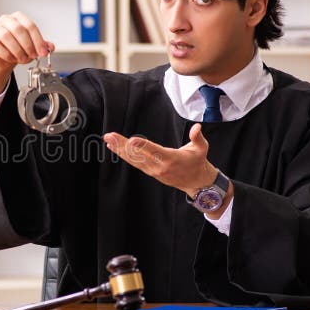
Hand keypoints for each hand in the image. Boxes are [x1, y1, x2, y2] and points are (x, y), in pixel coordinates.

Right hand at [0, 12, 53, 96]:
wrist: (4, 58)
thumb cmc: (18, 48)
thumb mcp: (32, 46)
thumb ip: (42, 46)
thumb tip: (50, 47)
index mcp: (18, 18)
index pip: (30, 26)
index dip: (38, 40)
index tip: (43, 52)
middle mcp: (6, 20)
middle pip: (18, 29)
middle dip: (28, 45)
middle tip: (33, 56)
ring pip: (6, 36)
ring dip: (17, 50)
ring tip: (23, 59)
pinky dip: (6, 54)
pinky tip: (11, 59)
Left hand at [103, 123, 219, 198]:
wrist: (196, 182)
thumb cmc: (197, 162)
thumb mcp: (201, 148)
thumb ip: (197, 137)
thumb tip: (197, 127)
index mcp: (171, 158)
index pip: (155, 151)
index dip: (143, 145)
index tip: (131, 140)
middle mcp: (160, 166)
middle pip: (138, 155)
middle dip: (123, 145)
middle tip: (110, 136)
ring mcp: (153, 170)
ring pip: (133, 160)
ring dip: (120, 149)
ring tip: (108, 140)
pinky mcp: (150, 172)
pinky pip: (134, 163)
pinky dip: (124, 155)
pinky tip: (114, 148)